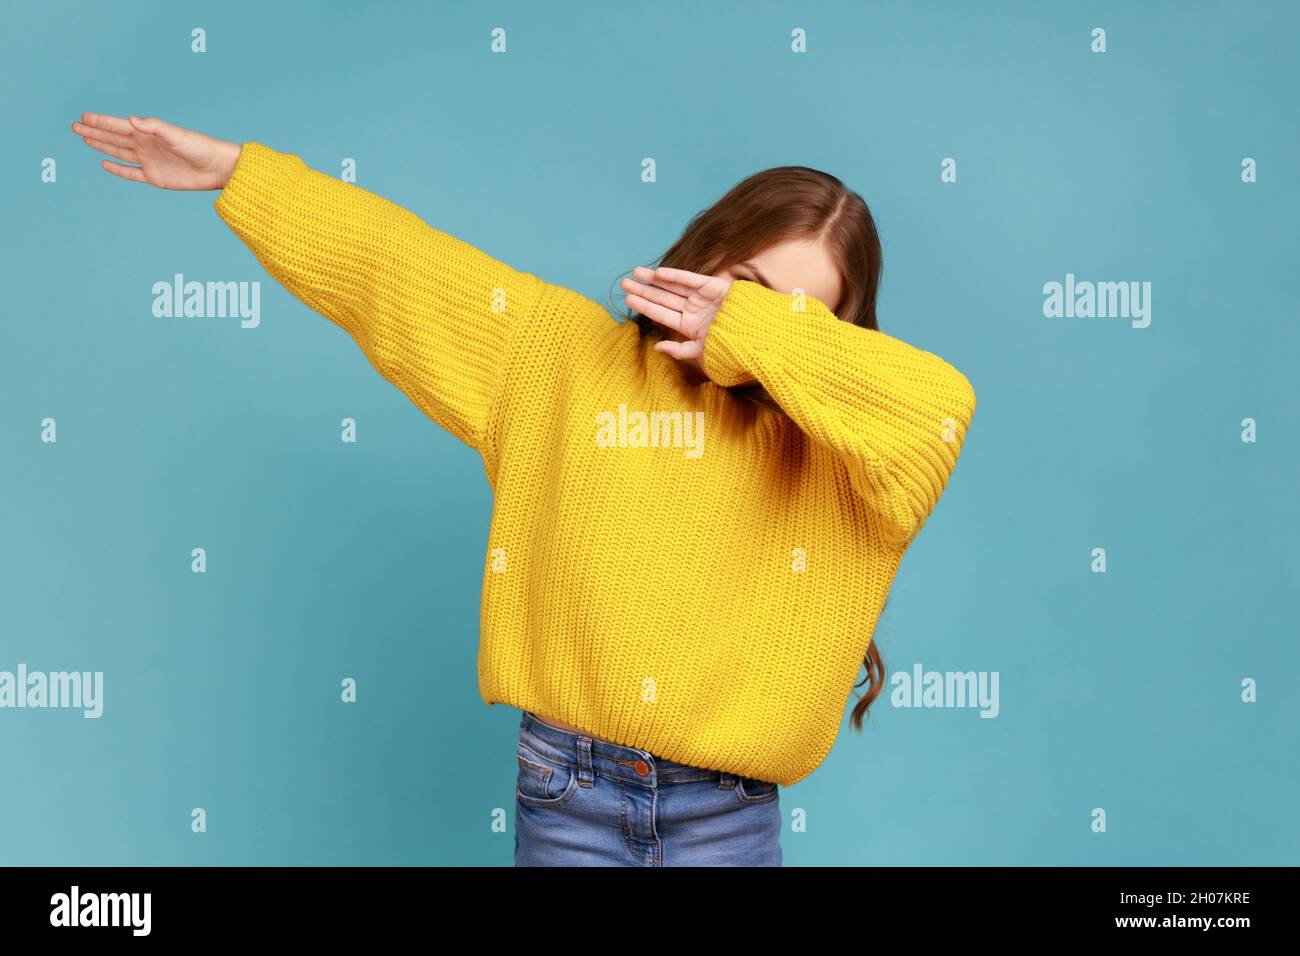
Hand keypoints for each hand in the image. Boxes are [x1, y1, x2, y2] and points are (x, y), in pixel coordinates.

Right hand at [70, 112, 241, 189]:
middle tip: (75, 126)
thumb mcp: (176, 135)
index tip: (83, 117)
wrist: (216, 168)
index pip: (119, 126)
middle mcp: (146, 145)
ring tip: (85, 138)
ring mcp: (149, 161)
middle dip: (95, 132)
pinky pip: (131, 173)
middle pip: (114, 138)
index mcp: (148, 133)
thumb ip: (154, 127)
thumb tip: (131, 120)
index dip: (101, 122)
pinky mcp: (155, 177)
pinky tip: (104, 163)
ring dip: (102, 146)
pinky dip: (118, 169)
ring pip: (119, 153)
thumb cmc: (199, 147)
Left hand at [620, 266, 732, 375]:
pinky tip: (658, 273)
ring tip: (635, 272)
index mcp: (690, 326)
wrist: (754, 336)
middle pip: (663, 298)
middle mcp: (693, 310)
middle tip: (624, 283)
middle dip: (644, 290)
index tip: (628, 299)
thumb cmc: (729, 347)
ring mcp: (702, 297)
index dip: (645, 306)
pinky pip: (689, 279)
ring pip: (672, 286)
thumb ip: (679, 351)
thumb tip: (656, 348)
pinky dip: (674, 276)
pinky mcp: (712, 286)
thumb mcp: (702, 352)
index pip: (662, 314)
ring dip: (654, 280)